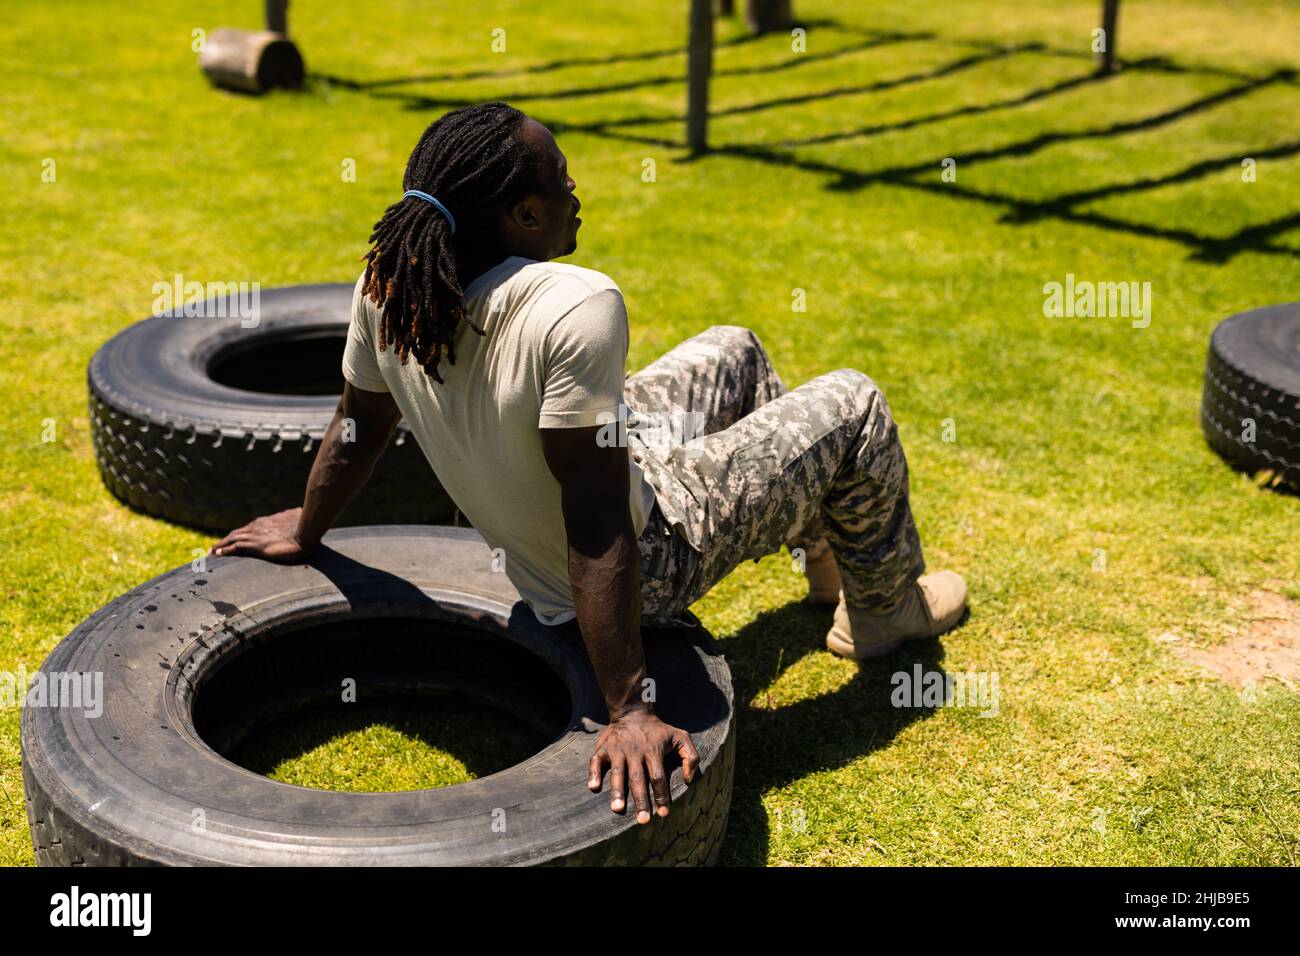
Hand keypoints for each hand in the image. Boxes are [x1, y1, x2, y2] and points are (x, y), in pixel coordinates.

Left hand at [210, 507, 311, 562]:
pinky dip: (225, 550)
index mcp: (265, 522)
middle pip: (235, 534)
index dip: (237, 535)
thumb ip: (291, 516)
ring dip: (220, 546)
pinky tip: (218, 555)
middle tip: (214, 548)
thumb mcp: (296, 517)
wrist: (305, 532)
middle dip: (224, 541)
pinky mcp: (255, 546)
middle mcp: (256, 527)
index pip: (246, 529)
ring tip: (211, 553)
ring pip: (231, 539)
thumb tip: (297, 512)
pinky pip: (235, 547)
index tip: (231, 541)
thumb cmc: (304, 525)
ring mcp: (255, 535)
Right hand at [587, 709, 699, 823]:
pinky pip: (595, 762)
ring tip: (618, 809)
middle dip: (640, 800)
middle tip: (643, 820)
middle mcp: (635, 751)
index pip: (658, 776)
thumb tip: (688, 779)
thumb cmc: (658, 731)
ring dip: (617, 791)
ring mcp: (617, 749)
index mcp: (653, 750)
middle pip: (638, 778)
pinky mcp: (603, 748)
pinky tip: (594, 788)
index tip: (663, 813)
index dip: (661, 795)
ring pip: (617, 772)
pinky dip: (593, 774)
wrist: (632, 712)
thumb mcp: (680, 737)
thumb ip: (691, 756)